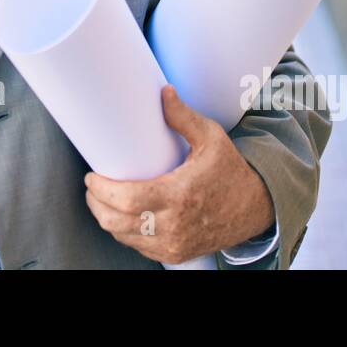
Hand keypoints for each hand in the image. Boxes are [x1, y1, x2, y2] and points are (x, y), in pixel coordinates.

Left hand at [83, 84, 274, 263]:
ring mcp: (174, 244)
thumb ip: (183, 116)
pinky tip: (122, 217)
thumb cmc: (230, 170)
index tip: (91, 177)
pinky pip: (139, 248)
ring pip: (124, 237)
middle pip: (118, 222)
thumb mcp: (211, 138)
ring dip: (107, 219)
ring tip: (102, 200)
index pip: (127, 199)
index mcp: (179, 195)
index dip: (101, 190)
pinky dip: (125, 233)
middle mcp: (175, 225)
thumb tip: (163, 92)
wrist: (255, 207)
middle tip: (91, 188)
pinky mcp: (176, 254)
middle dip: (96, 205)